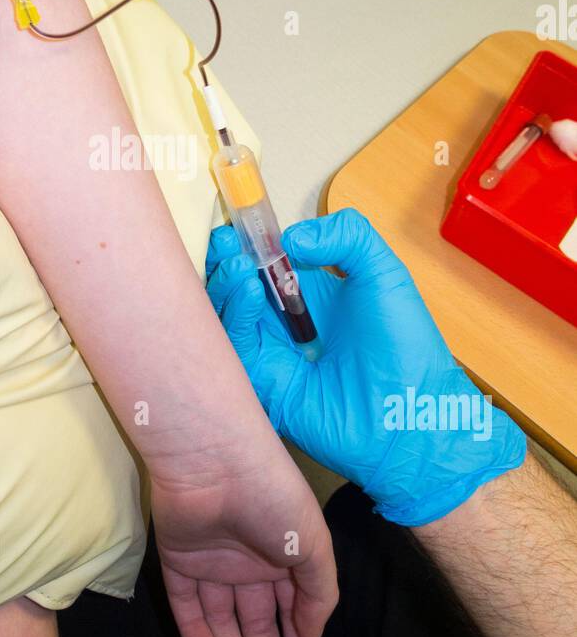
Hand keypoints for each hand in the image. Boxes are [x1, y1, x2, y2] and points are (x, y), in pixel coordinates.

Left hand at [150, 442, 336, 636]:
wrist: (215, 460)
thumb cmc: (272, 497)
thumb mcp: (313, 545)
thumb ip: (318, 594)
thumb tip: (311, 635)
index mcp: (286, 561)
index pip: (294, 619)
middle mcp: (250, 567)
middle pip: (260, 629)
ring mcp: (212, 566)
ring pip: (224, 625)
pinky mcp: (177, 562)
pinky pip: (187, 607)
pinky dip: (198, 635)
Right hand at [206, 208, 525, 525]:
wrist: (410, 412)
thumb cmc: (405, 346)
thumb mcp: (383, 273)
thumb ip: (347, 236)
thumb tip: (292, 237)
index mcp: (310, 295)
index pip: (267, 263)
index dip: (251, 244)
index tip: (243, 224)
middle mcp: (285, 322)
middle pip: (238, 285)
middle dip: (228, 259)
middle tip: (228, 240)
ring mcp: (271, 351)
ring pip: (228, 312)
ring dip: (227, 282)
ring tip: (239, 262)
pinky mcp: (261, 380)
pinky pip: (235, 344)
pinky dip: (236, 312)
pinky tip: (250, 289)